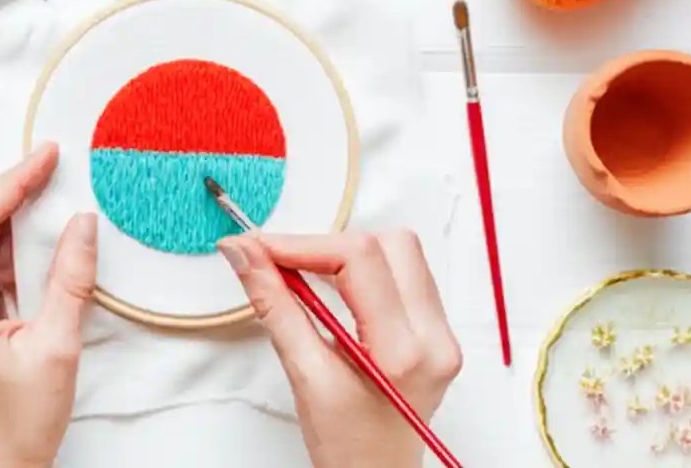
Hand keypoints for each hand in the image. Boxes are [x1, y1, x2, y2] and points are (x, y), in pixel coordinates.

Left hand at [0, 143, 97, 467]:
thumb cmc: (19, 425)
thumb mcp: (57, 348)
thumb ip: (70, 280)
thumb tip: (81, 225)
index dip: (13, 179)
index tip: (46, 156)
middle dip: (11, 192)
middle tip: (54, 170)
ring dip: (9, 221)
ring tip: (52, 201)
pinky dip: (3, 250)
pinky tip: (35, 245)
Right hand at [218, 232, 461, 467]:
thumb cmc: (347, 447)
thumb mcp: (304, 375)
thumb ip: (275, 306)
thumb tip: (246, 255)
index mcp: (405, 352)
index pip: (359, 260)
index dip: (302, 245)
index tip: (259, 247)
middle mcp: (436, 337)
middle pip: (388, 245)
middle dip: (328, 244)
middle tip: (281, 260)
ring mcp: (444, 334)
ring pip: (401, 253)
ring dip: (350, 253)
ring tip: (307, 276)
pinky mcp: (439, 332)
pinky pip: (408, 275)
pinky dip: (368, 271)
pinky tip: (338, 288)